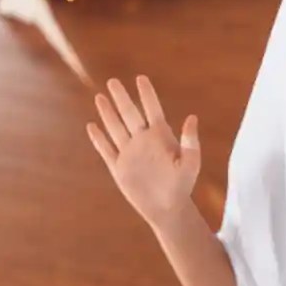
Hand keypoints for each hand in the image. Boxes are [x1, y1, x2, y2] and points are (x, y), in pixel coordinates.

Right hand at [87, 76, 200, 232]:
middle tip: (113, 81)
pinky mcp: (119, 168)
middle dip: (121, 98)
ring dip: (108, 113)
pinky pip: (106, 150)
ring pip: (116, 128)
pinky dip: (99, 139)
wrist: (168, 208)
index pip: (152, 109)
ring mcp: (129, 153)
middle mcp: (143, 140)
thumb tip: (192, 117)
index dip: (146, 94)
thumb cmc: (182, 185)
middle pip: (129, 114)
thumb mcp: (190, 163)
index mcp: (161, 136)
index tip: (141, 78)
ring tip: (100, 96)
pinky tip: (92, 126)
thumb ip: (190, 142)